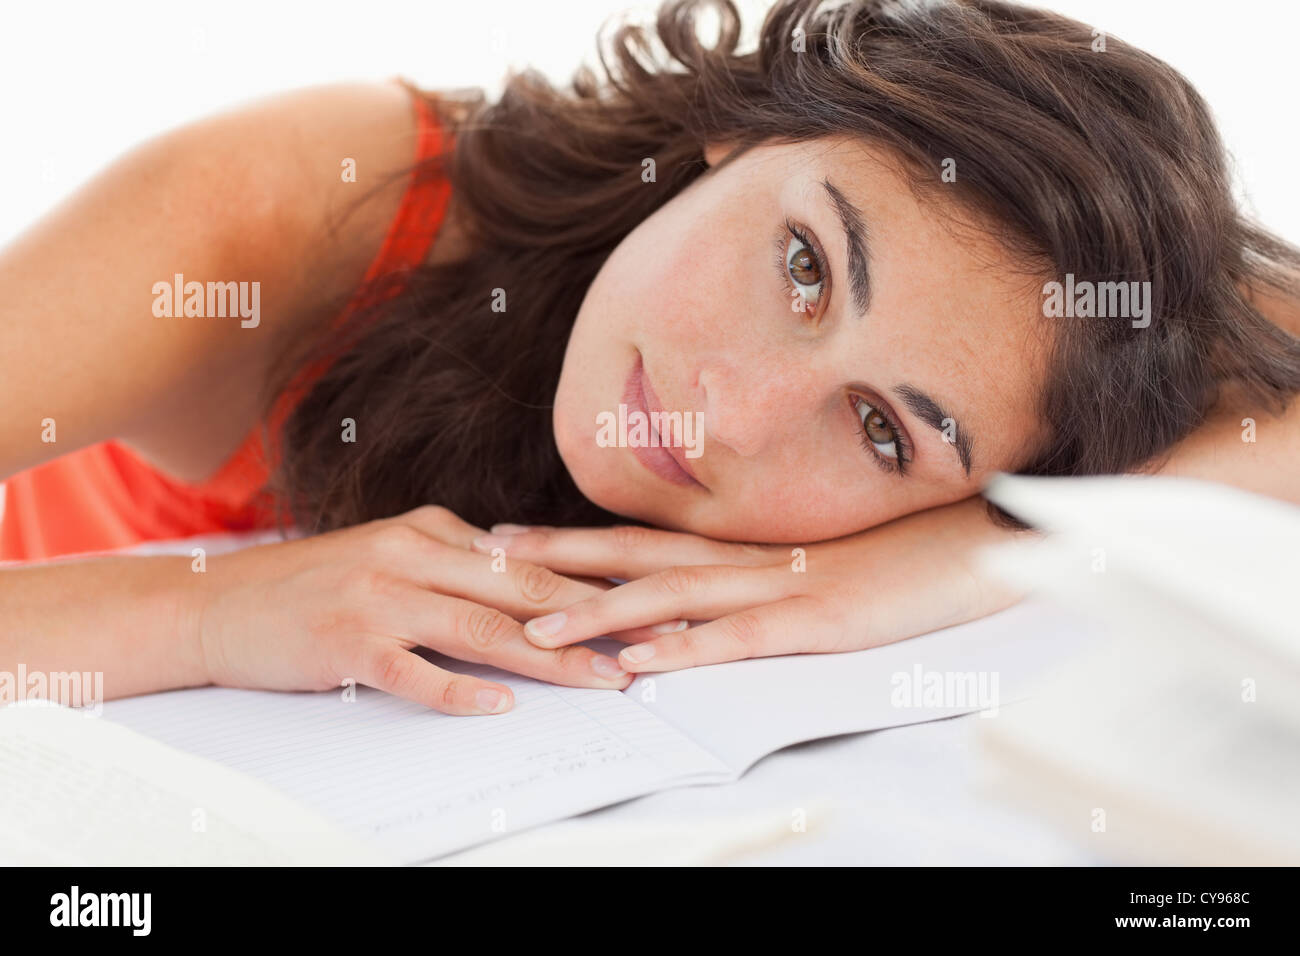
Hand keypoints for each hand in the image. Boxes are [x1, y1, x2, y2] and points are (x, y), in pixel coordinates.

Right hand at [189, 506, 632, 714]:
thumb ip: (456, 563)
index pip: (529, 562)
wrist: (219, 603)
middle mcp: (412, 554)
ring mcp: (379, 598)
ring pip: (481, 629)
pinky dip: (456, 689)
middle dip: (593, 621)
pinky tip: (497, 706)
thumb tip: (525, 577)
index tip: (645, 605)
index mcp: (430, 530)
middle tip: (650, 644)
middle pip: (521, 593)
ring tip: (602, 682)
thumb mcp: (391, 555)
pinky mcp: (346, 643)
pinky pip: (412, 670)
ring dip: (549, 660)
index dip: (592, 587)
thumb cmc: (315, 584)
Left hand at [471, 497, 1028, 672]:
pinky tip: (641, 663)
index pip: (645, 537)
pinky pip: (740, 637)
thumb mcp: (820, 557)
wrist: (981, 535)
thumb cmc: (904, 548)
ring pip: (672, 596)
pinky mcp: (817, 621)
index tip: (511, 535)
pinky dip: (687, 649)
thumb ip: (763, 569)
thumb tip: (707, 587)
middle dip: (557, 558)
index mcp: (747, 543)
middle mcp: (749, 557)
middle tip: (485, 556)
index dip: (577, 537)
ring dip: (602, 610)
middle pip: (636, 554)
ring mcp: (781, 585)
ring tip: (536, 625)